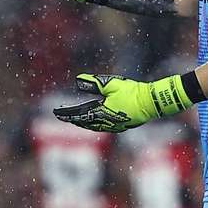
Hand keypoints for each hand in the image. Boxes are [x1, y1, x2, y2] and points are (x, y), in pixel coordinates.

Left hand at [54, 73, 193, 133]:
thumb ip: (93, 84)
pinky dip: (94, 124)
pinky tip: (94, 121)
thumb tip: (78, 81)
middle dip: (73, 119)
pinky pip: (102, 126)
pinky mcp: (121, 125)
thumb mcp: (111, 84)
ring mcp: (114, 126)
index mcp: (101, 113)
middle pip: (84, 122)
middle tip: (62, 115)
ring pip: (93, 126)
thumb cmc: (132, 92)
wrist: (152, 102)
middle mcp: (106, 123)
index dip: (66, 114)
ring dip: (83, 122)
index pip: (78, 115)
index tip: (56, 112)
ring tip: (76, 119)